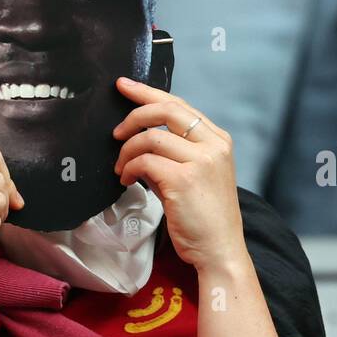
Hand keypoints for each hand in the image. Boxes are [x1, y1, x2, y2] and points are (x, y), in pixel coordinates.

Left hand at [111, 77, 245, 273]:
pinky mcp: (184, 179)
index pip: (180, 105)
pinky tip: (127, 179)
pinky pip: (144, 161)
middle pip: (166, 110)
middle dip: (134, 114)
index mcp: (219, 141)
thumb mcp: (198, 177)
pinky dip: (129, 168)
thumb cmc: (207, 218)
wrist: (220, 250)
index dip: (148, 93)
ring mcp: (201, 161)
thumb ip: (177, 154)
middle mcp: (214, 145)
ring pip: (151, 137)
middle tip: (115, 131)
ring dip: (127, 151)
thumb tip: (142, 140)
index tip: (124, 86)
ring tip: (121, 169)